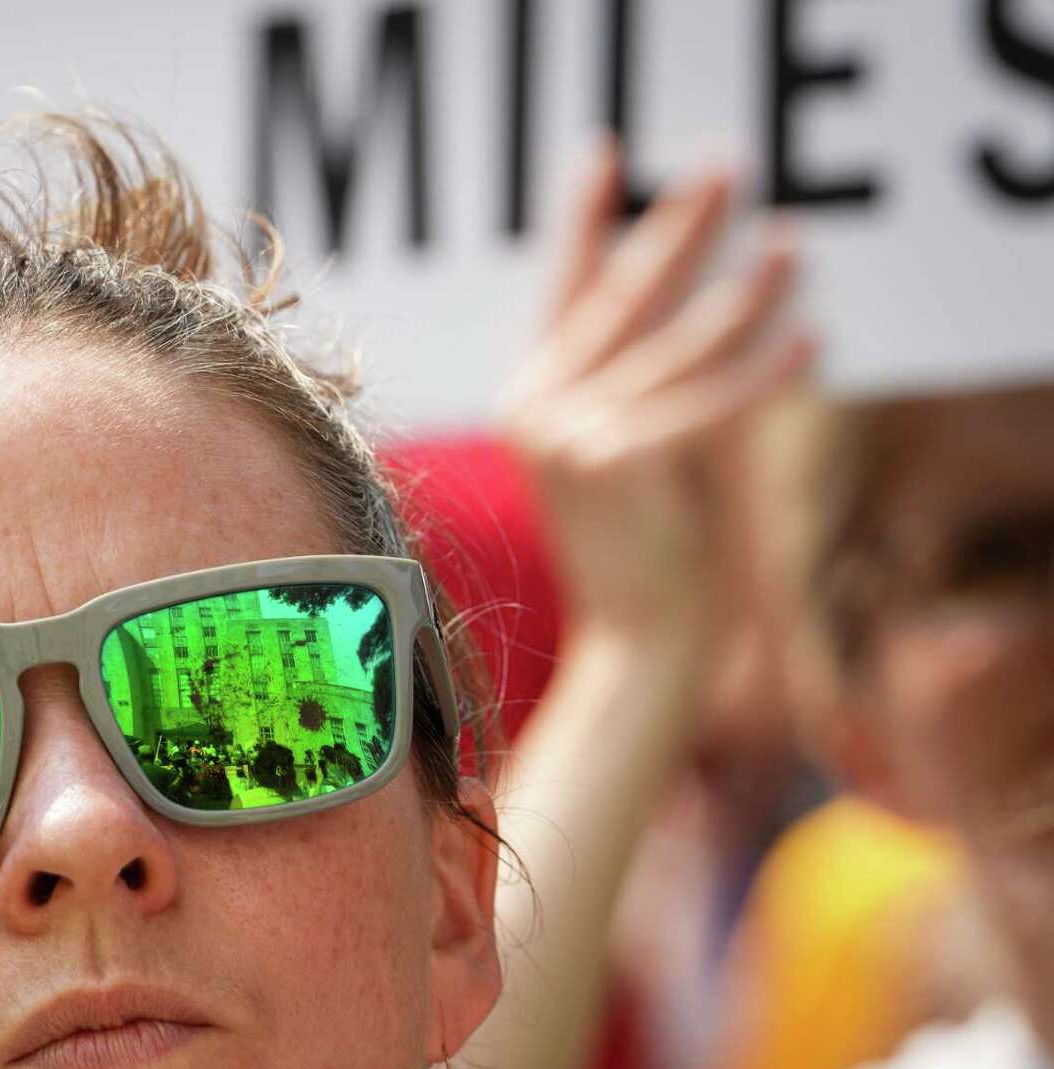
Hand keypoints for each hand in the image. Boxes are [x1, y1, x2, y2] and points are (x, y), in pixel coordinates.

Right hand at [500, 141, 814, 644]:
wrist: (635, 642)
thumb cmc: (646, 550)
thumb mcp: (629, 452)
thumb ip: (639, 382)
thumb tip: (700, 303)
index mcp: (530, 400)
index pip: (565, 291)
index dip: (588, 220)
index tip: (608, 154)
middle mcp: (535, 407)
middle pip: (620, 296)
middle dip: (679, 226)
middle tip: (726, 164)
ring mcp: (565, 434)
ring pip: (673, 347)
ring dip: (742, 293)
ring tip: (792, 243)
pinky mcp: (611, 464)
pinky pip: (703, 402)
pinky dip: (760, 374)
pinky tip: (810, 340)